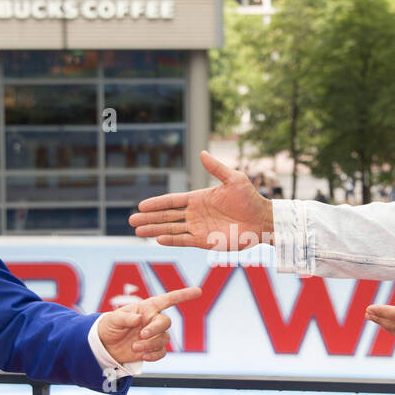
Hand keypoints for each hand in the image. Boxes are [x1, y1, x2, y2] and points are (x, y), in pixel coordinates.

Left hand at [97, 286, 202, 363]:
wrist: (105, 345)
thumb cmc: (109, 326)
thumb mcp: (113, 319)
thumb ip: (126, 318)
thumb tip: (139, 320)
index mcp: (146, 308)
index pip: (168, 300)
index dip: (183, 295)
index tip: (198, 291)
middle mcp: (153, 320)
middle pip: (166, 322)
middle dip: (155, 329)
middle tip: (141, 335)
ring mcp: (154, 335)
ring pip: (163, 339)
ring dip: (150, 344)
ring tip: (134, 347)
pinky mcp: (152, 349)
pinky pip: (161, 352)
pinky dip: (154, 355)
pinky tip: (143, 356)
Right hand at [129, 150, 272, 249]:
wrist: (262, 220)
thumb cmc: (250, 198)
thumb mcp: (234, 179)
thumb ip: (216, 168)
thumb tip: (202, 152)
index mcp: (199, 198)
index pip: (172, 201)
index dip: (157, 203)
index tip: (141, 204)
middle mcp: (196, 214)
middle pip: (167, 216)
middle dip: (149, 218)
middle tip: (132, 220)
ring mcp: (200, 228)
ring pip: (172, 229)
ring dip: (155, 230)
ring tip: (138, 231)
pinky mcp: (206, 241)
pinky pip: (185, 240)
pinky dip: (172, 240)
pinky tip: (158, 239)